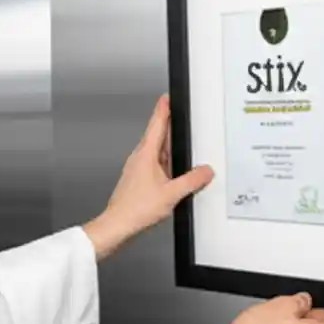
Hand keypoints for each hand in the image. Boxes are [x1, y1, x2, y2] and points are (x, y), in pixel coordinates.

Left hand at [83, 94, 214, 259]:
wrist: (117, 226)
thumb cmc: (136, 209)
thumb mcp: (172, 194)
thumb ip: (192, 181)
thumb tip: (205, 171)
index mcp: (145, 154)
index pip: (157, 124)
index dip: (164, 109)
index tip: (168, 97)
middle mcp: (140, 159)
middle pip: (157, 136)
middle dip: (170, 125)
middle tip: (179, 114)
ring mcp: (139, 170)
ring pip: (157, 152)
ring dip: (170, 146)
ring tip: (183, 141)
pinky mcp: (139, 181)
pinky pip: (157, 166)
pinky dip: (168, 163)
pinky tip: (176, 171)